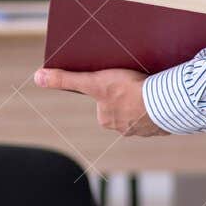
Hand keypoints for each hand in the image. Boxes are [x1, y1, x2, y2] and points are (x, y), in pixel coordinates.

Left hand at [33, 67, 170, 136]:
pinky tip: (164, 95)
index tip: (118, 77)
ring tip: (150, 85)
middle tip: (135, 79)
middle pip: (122, 105)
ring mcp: (145, 128)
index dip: (109, 86)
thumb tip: (37, 77)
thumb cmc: (128, 91)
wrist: (167, 101)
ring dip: (145, 100)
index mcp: (108, 120)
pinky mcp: (164, 125)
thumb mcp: (93, 81)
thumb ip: (66, 79)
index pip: (104, 99)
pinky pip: (160, 113)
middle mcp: (125, 128)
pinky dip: (161, 105)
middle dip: (128, 94)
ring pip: (142, 110)